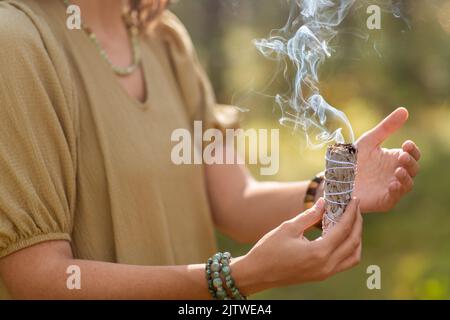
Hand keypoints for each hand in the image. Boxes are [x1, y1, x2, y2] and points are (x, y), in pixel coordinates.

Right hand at [238, 198, 361, 292]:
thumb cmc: (269, 249)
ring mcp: (325, 273)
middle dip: (357, 222)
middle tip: (355, 207)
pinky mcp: (322, 275)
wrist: (257, 273)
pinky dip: (349, 249)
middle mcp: (326, 265)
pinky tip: (342, 236)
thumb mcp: (288, 228)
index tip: (354, 200)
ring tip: (351, 221)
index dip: (351, 213)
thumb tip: (324, 202)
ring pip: (353, 256)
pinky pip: (345, 263)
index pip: (343, 229)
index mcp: (318, 252)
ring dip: (356, 238)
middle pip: (353, 242)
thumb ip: (309, 216)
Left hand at [354, 108, 420, 212]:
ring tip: (397, 170)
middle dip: (410, 163)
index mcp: (394, 159)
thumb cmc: (352, 159)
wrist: (334, 178)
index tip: (406, 144)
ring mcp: (390, 188)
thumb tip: (404, 110)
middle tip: (402, 156)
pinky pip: (394, 198)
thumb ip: (386, 128)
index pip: (411, 154)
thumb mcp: (368, 141)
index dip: (413, 150)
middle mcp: (395, 173)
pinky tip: (392, 184)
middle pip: (413, 169)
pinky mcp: (383, 200)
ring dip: (406, 178)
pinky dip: (396, 191)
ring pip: (407, 185)